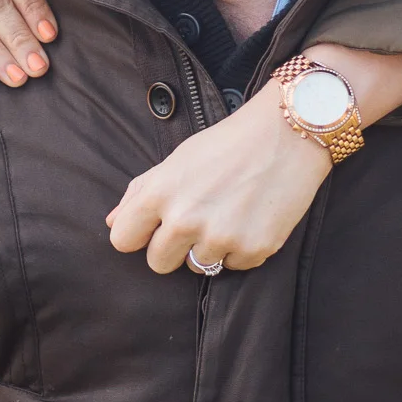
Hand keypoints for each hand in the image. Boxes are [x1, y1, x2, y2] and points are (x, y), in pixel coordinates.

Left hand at [105, 46, 401, 273]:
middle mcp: (185, 220)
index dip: (138, 234)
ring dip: (209, 248)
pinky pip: (234, 266)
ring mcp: (220, 238)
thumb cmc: (228, 143)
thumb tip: (112, 223)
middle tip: (199, 218)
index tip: (154, 226)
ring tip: (229, 214)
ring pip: (197, 267)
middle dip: (174, 246)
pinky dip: (241, 249)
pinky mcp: (253, 251)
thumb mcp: (177, 159)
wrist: (289, 134)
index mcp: (160, 194)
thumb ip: (140, 192)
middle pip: (158, 263)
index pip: (122, 240)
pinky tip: (252, 218)